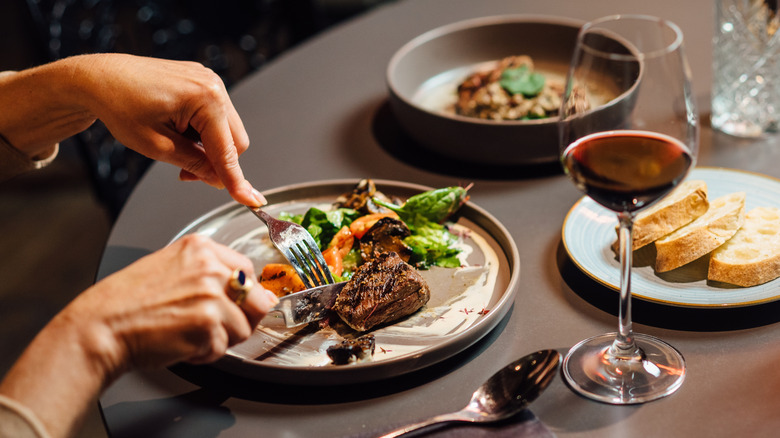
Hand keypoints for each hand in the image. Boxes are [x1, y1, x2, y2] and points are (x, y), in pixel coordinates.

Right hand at [65, 234, 277, 373]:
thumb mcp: (170, 267)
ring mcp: (212, 296)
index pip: (247, 270)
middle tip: (217, 325)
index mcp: (201, 248)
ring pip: (244, 328)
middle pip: (258, 299)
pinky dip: (205, 354)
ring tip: (191, 334)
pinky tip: (182, 343)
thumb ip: (208, 272)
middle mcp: (210, 268)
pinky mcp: (208, 325)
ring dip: (221, 339)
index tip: (235, 304)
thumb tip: (247, 289)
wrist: (101, 327)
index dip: (244, 294)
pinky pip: (223, 349)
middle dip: (243, 318)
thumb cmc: (127, 302)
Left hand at [76, 54, 264, 206]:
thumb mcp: (157, 146)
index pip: (227, 151)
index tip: (252, 201)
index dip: (236, 180)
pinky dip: (203, 133)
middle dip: (216, 163)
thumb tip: (218, 179)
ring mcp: (209, 82)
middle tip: (186, 173)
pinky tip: (179, 133)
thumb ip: (194, 163)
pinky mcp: (202, 83)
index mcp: (205, 98)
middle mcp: (213, 86)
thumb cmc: (119, 105)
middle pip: (235, 141)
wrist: (99, 79)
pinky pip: (215, 117)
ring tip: (176, 149)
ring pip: (226, 131)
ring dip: (208, 148)